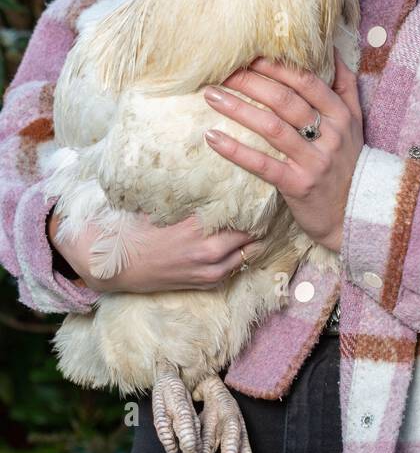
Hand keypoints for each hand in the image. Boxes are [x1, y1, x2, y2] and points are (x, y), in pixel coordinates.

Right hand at [47, 209, 263, 292]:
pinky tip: (245, 242)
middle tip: (268, 204)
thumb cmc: (137, 230)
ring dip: (254, 239)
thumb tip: (208, 168)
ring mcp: (208, 271)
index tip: (262, 188)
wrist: (118, 267)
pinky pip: (235, 269)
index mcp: (197, 227)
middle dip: (259, 219)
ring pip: (247, 254)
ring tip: (261, 222)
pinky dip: (242, 256)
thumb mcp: (161, 206)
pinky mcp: (205, 284)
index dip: (253, 200)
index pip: (238, 212)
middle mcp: (208, 251)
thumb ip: (186, 194)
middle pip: (250, 233)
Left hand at [201, 49, 363, 253]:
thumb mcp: (355, 122)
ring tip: (212, 95)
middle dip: (252, 82)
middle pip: (285, 101)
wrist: (356, 213)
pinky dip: (236, 150)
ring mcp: (314, 161)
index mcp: (341, 115)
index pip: (306, 82)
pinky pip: (262, 165)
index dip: (277, 66)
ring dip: (238, 109)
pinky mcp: (298, 185)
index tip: (250, 55)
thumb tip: (331, 49)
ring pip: (272, 128)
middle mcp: (330, 135)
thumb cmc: (349, 162)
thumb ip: (345, 85)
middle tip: (223, 71)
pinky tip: (213, 138)